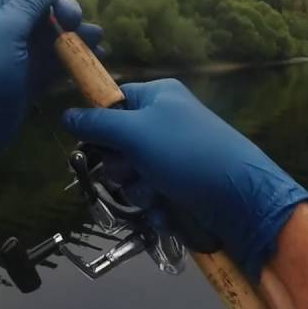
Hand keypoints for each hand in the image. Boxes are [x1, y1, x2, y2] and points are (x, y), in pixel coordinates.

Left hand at [0, 0, 101, 183]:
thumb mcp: (5, 30)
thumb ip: (30, 4)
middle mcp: (0, 30)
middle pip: (39, 13)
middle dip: (63, 15)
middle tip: (78, 22)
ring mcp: (15, 57)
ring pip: (50, 39)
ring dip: (74, 37)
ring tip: (99, 40)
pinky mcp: (27, 80)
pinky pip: (53, 64)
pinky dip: (72, 60)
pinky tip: (95, 57)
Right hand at [62, 78, 307, 279]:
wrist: (240, 198)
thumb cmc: (186, 153)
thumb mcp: (136, 132)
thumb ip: (97, 124)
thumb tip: (66, 115)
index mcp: (159, 97)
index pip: (113, 103)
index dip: (100, 125)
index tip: (92, 145)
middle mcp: (166, 124)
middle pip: (119, 145)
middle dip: (122, 167)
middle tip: (133, 171)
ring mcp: (175, 157)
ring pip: (133, 176)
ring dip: (139, 190)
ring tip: (158, 194)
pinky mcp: (182, 186)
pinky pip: (152, 196)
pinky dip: (156, 206)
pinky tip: (167, 211)